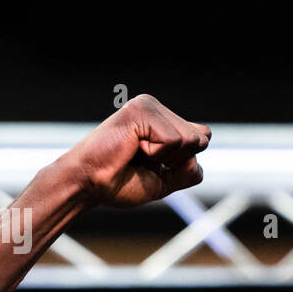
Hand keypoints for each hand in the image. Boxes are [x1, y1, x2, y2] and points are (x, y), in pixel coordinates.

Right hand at [58, 95, 210, 207]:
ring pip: (191, 140)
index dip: (183, 164)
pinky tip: (132, 148)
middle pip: (202, 140)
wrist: (89, 186)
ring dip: (165, 158)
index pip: (203, 139)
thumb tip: (203, 140)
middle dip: (177, 162)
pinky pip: (174, 140)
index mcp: (162, 120)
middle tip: (141, 161)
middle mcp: (157, 108)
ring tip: (135, 154)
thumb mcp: (165, 180)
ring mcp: (149, 105)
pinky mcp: (142, 109)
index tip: (151, 166)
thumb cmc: (120, 183)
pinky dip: (155, 154)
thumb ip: (190, 168)